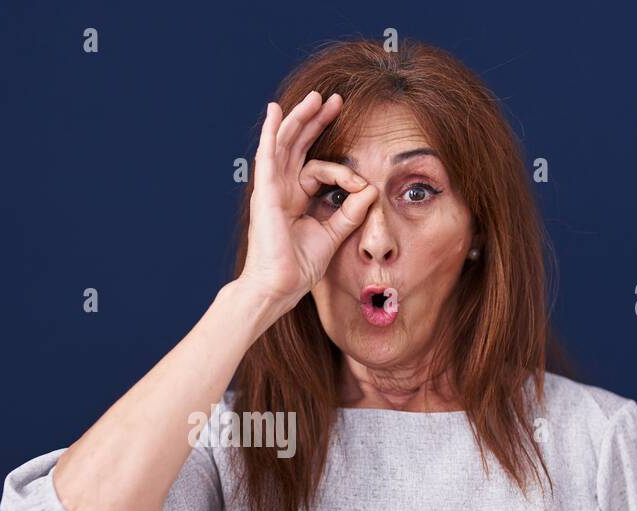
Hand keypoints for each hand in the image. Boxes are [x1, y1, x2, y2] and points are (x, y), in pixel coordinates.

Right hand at [237, 90, 377, 321]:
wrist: (278, 287)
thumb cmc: (298, 267)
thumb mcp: (333, 235)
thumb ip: (350, 213)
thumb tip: (370, 190)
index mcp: (294, 200)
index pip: (317, 169)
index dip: (343, 172)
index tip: (363, 187)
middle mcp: (281, 190)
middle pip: (298, 146)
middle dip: (316, 122)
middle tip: (335, 100)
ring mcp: (271, 189)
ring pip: (285, 144)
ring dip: (299, 118)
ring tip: (316, 97)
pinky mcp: (266, 193)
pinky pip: (268, 155)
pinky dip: (271, 132)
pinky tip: (275, 111)